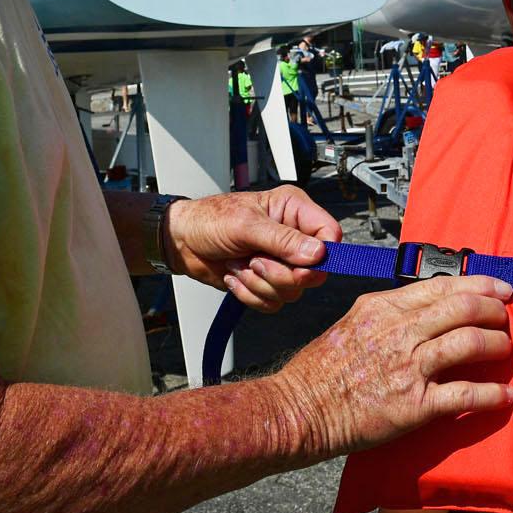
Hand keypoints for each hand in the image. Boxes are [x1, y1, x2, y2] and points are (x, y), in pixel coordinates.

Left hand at [165, 187, 339, 311]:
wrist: (183, 243)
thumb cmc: (210, 221)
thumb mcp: (246, 225)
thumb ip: (283, 240)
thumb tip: (318, 254)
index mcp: (294, 210)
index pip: (330, 234)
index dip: (322, 254)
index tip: (302, 265)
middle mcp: (293, 237)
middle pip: (314, 271)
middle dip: (281, 274)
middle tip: (256, 261)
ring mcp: (281, 262)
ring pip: (293, 290)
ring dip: (261, 284)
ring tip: (240, 264)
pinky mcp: (268, 282)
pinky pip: (274, 302)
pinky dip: (251, 294)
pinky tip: (236, 275)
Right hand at [271, 275, 512, 458]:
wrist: (300, 410)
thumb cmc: (319, 371)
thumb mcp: (351, 323)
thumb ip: (387, 315)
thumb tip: (422, 311)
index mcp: (383, 308)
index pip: (442, 285)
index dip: (479, 284)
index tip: (500, 289)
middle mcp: (399, 331)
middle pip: (464, 308)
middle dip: (494, 311)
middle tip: (506, 318)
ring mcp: (409, 367)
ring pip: (471, 343)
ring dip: (498, 345)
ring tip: (506, 350)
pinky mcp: (415, 404)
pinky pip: (466, 393)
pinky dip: (493, 394)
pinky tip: (506, 395)